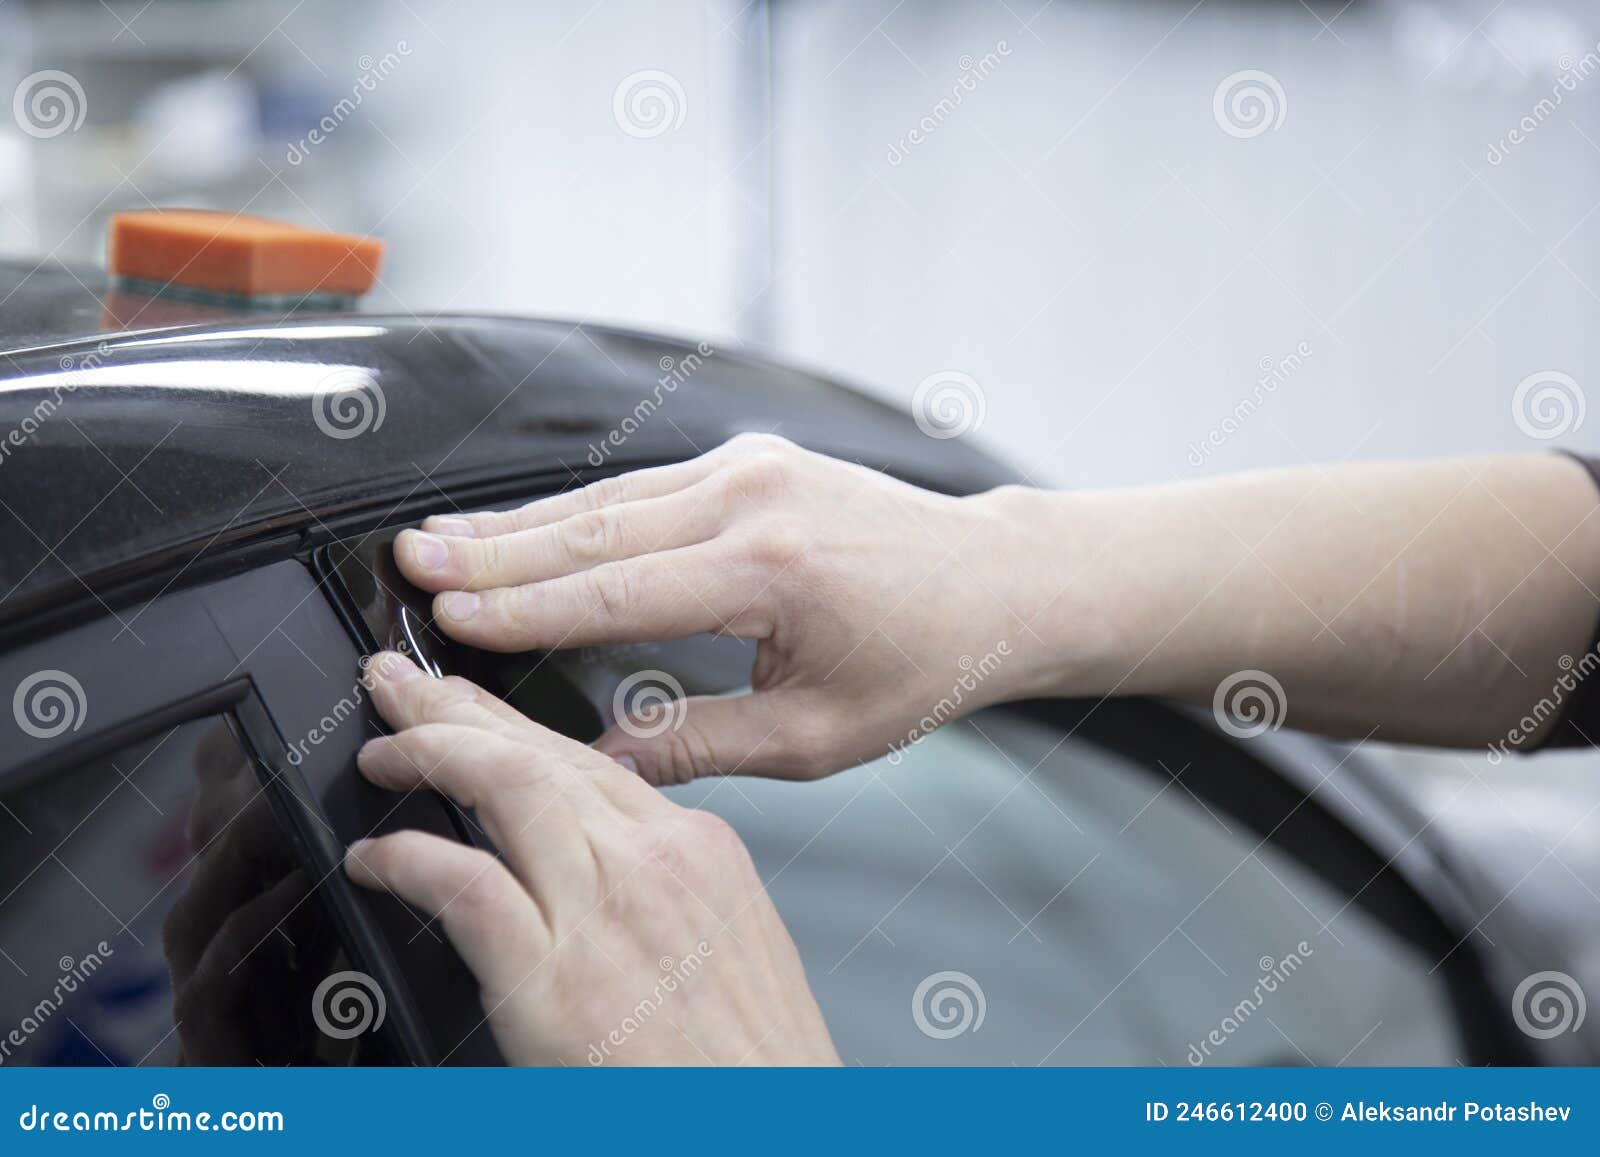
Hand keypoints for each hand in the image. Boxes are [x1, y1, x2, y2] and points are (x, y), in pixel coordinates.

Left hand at [344, 652, 838, 1065]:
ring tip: (380, 751)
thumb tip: (596, 855)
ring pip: (502, 785)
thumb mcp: (731, 941)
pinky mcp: (552, 982)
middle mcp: (653, 861)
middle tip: (400, 686)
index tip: (469, 703)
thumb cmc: (754, 1064)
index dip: (510, 720)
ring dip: (427, 754)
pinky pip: (464, 884)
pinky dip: (409, 857)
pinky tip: (379, 857)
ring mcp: (602, 915)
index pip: (584, 755)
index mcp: (697, 849)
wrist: (776, 1132)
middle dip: (455, 707)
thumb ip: (667, 884)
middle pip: (536, 751)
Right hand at [393, 433, 1059, 782]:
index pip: (612, 593)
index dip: (520, 610)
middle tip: (407, 563)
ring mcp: (751, 468)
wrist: (992, 582)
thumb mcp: (816, 734)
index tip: (445, 621)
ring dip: (522, 523)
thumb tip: (605, 760)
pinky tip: (528, 525)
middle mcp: (751, 500)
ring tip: (442, 542)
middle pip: (593, 530)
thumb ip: (701, 741)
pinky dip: (580, 508)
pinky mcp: (753, 460)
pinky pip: (645, 485)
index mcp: (766, 570)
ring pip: (610, 498)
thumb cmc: (922, 661)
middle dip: (492, 551)